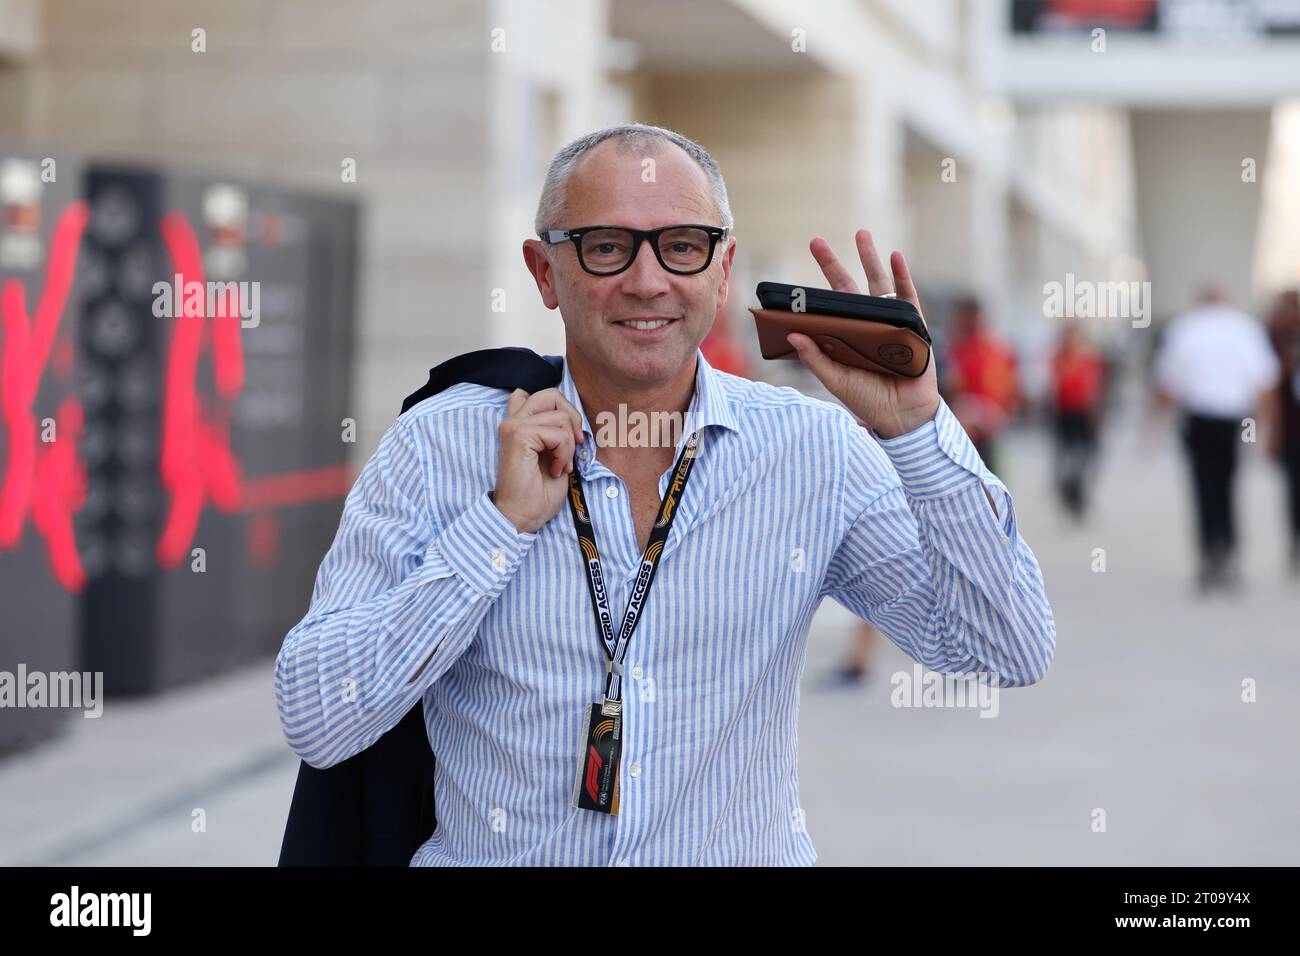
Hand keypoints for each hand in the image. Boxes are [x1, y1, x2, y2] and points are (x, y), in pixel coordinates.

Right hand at [492, 388, 584, 532]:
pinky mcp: (519, 436)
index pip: (543, 396)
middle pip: (552, 395)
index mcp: (519, 423)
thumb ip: (555, 431)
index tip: (569, 438)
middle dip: (573, 419)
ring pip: (560, 417)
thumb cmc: (538, 492)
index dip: (564, 410)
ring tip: (561, 465)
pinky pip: (558, 434)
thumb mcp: (554, 454)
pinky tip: (556, 470)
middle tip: (574, 446)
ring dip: (569, 445)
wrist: (523, 516)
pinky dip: (564, 454)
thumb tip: (572, 419)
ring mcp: (514, 426)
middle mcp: (513, 420)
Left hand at [787, 229, 939, 438]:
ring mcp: (889, 322)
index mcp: (846, 335)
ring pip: (878, 283)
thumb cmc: (868, 400)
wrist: (902, 415)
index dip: (811, 292)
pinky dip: (902, 275)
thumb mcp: (836, 380)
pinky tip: (895, 256)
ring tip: (861, 234)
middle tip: (815, 240)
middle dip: (834, 263)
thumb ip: (816, 358)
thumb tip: (793, 333)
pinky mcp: (912, 325)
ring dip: (870, 257)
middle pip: (849, 287)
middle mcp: (866, 324)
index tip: (791, 283)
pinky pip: (907, 296)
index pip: (826, 307)